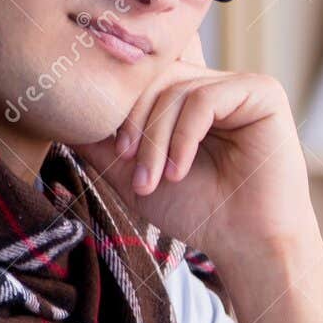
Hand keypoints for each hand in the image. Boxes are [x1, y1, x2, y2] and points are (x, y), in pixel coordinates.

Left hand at [75, 29, 318, 265]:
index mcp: (188, 97)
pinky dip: (183, 137)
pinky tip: (180, 171)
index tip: (116, 152)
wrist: (246, 243)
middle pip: (157, 79)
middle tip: (131, 166)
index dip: (124, 108)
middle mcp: (214, 84)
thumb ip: (101, 143)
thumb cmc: (196, 211)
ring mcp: (239, 86)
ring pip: (177, 90)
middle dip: (137, 124)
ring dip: (157, 140)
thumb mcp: (133, 174)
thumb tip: (60, 115)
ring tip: (155, 180)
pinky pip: (206, 98)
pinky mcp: (262, 93)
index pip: (144, 80)